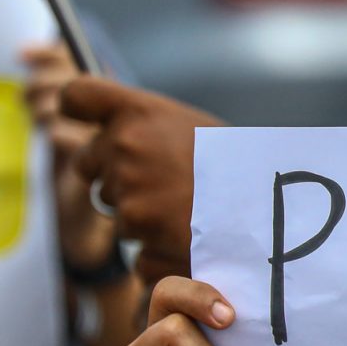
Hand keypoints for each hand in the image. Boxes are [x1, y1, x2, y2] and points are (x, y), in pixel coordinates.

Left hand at [61, 79, 224, 281]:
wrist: (271, 211)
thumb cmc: (239, 167)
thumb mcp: (195, 129)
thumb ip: (147, 130)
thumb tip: (113, 140)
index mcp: (139, 113)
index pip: (76, 96)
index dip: (74, 106)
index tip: (82, 118)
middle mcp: (124, 149)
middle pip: (87, 160)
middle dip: (113, 173)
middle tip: (159, 179)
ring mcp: (126, 196)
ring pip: (112, 207)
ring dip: (139, 213)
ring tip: (187, 209)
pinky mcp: (135, 236)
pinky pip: (134, 247)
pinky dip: (158, 249)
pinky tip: (191, 238)